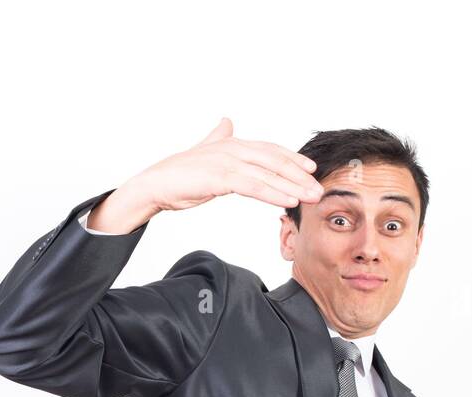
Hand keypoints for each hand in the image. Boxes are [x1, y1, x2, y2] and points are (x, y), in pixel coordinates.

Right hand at [132, 117, 322, 213]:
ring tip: (311, 197)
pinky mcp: (220, 178)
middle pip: (275, 160)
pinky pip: (253, 186)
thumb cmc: (177, 174)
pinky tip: (288, 201)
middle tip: (319, 189)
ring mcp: (227, 162)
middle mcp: (233, 148)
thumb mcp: (203, 152)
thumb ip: (217, 137)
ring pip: (268, 174)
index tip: (310, 170)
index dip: (292, 159)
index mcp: (232, 143)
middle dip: (299, 175)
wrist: (153, 185)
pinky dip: (273, 193)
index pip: (270, 150)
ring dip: (293, 186)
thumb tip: (226, 120)